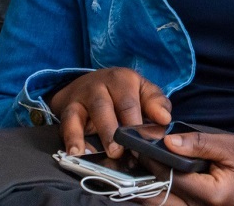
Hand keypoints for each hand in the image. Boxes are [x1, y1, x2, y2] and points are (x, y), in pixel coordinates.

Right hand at [50, 67, 171, 157]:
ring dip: (97, 135)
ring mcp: (83, 97)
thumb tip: (165, 118)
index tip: (144, 143)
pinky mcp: (68, 109)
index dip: (137, 125)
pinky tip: (77, 153)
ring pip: (89, 114)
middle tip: (121, 152)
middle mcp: (101, 85)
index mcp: (123, 79)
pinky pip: (68, 124)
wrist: (86, 84)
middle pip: (107, 107)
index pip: (130, 103)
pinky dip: (72, 139)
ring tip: (105, 154)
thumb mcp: (142, 91)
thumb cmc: (121, 92)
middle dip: (114, 132)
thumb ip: (156, 104)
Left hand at [138, 131, 233, 205]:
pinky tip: (153, 175)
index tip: (139, 142)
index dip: (153, 159)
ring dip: (146, 185)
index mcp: (211, 195)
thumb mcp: (232, 147)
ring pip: (160, 204)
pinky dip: (157, 191)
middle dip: (142, 176)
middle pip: (158, 197)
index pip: (171, 176)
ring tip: (139, 164)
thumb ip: (200, 144)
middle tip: (132, 155)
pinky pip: (169, 204)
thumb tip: (168, 140)